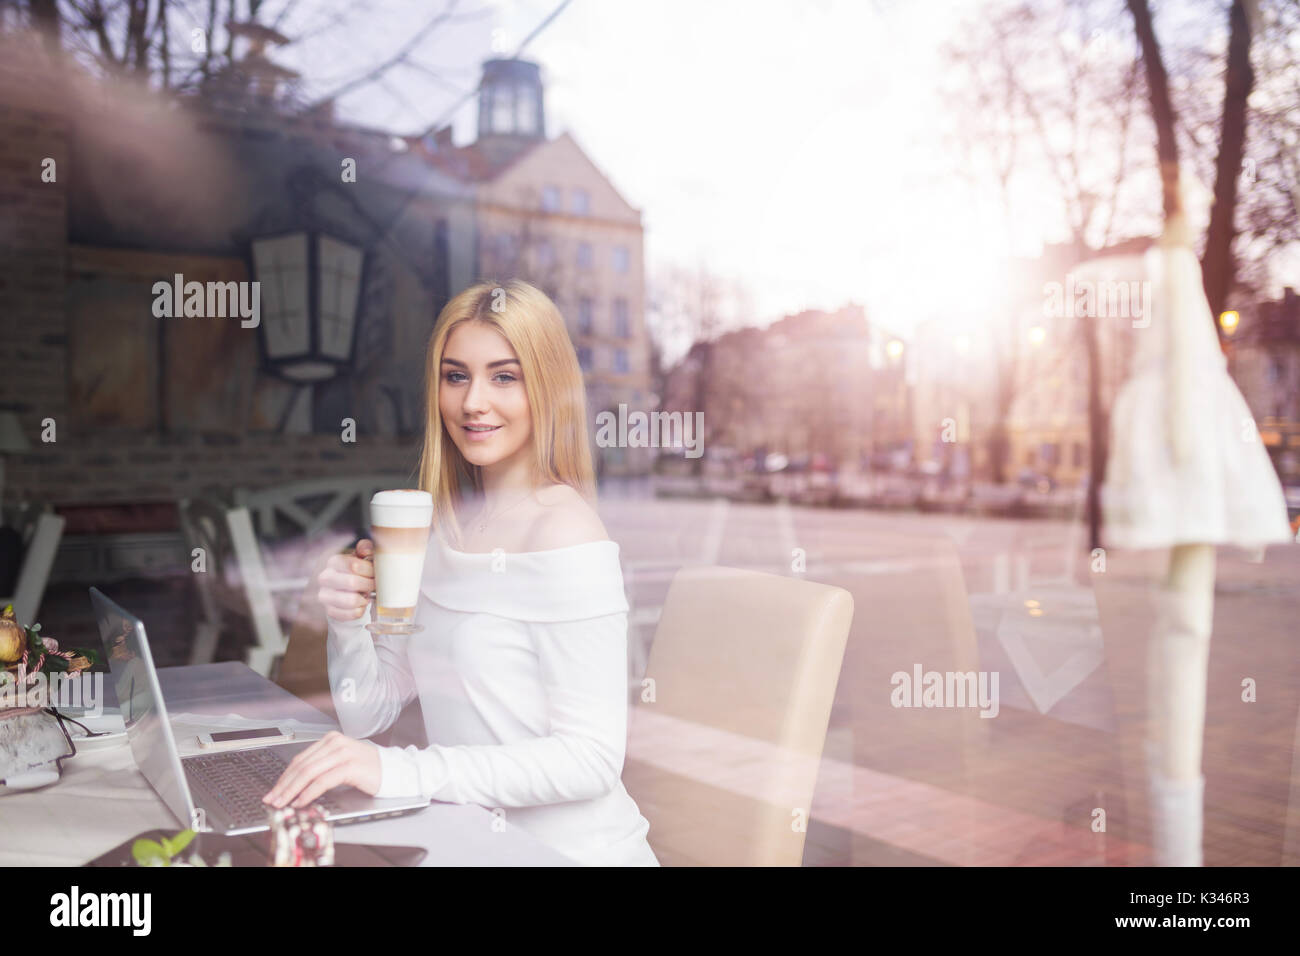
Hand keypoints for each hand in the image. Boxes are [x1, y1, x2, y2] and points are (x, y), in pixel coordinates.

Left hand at [262, 731, 382, 808]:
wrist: (394, 771)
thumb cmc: (368, 770)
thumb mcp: (340, 764)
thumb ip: (320, 769)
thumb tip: (295, 786)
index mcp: (330, 739)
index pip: (300, 759)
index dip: (284, 777)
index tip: (273, 791)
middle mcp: (335, 743)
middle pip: (301, 765)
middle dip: (283, 785)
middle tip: (272, 799)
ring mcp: (343, 753)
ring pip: (308, 772)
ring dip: (292, 790)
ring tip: (282, 802)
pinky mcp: (351, 766)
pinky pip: (323, 780)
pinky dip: (309, 792)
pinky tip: (301, 801)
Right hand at [319, 539, 374, 621]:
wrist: (344, 590)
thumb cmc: (356, 571)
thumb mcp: (361, 557)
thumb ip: (365, 549)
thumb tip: (366, 549)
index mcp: (333, 561)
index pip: (354, 565)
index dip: (369, 571)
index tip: (375, 573)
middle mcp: (325, 577)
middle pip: (352, 583)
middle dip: (368, 585)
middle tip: (373, 585)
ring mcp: (324, 595)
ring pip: (352, 600)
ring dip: (364, 599)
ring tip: (366, 594)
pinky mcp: (329, 611)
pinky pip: (351, 614)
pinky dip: (361, 610)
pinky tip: (361, 604)